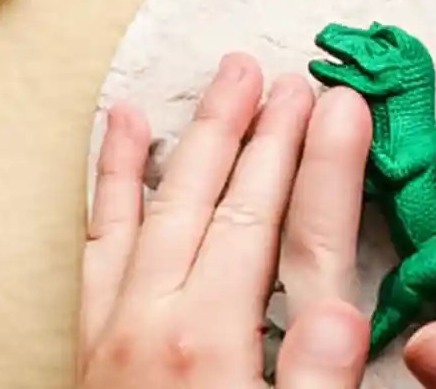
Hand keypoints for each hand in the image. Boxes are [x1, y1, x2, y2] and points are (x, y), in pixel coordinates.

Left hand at [79, 53, 373, 387]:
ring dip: (201, 135)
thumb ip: (314, 382)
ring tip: (229, 77)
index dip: (323, 162)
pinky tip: (125, 127)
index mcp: (212, 345)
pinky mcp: (92, 338)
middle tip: (293, 78)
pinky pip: (99, 238)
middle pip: (221, 201)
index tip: (342, 103)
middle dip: (263, 132)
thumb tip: (343, 316)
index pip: (285, 228)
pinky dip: (114, 176)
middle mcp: (156, 321)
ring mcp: (116, 324)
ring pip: (160, 204)